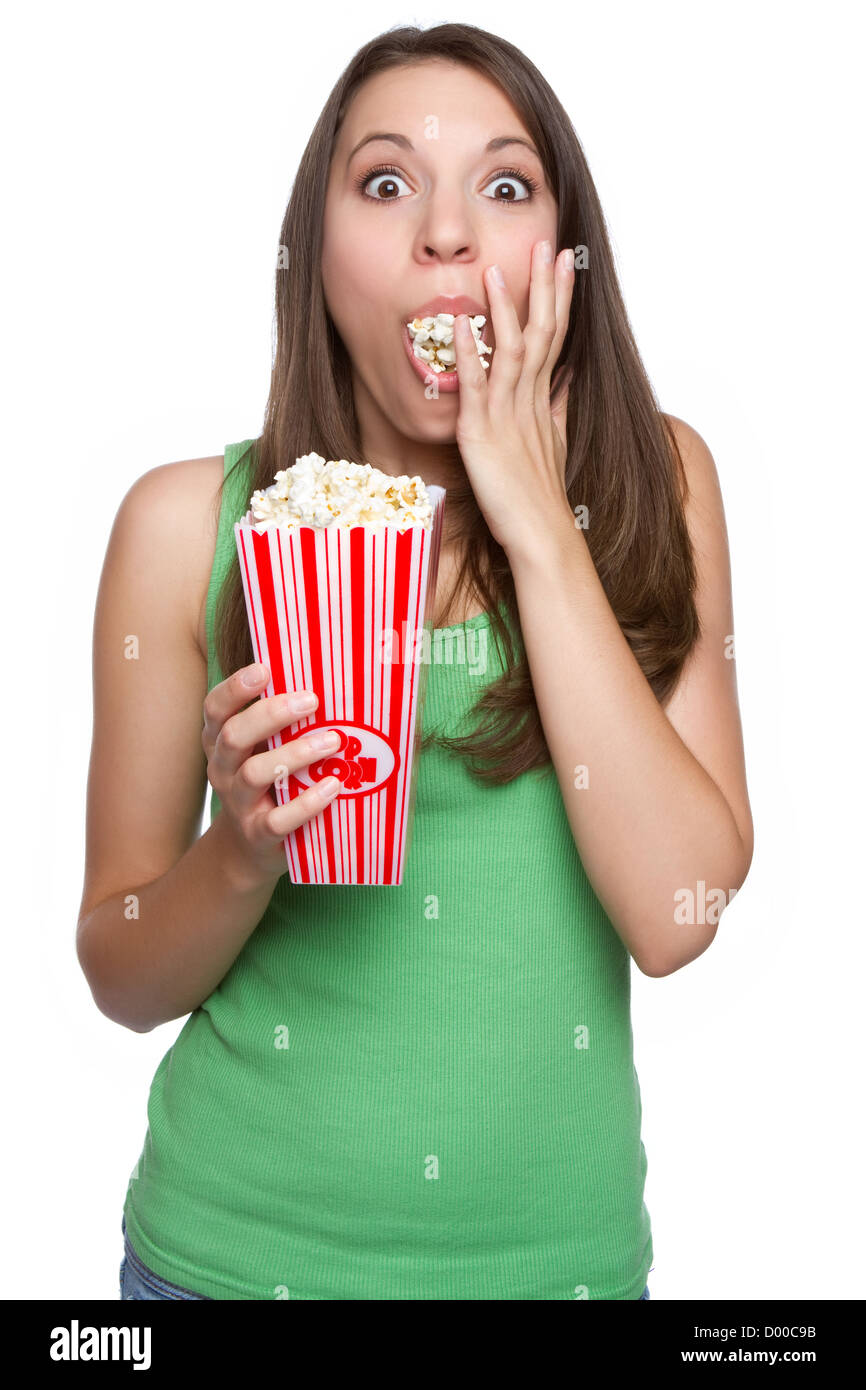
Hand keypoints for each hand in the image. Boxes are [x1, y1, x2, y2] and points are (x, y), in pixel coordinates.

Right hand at [202, 664, 342, 890]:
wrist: (251, 847)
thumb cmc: (269, 782)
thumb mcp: (264, 749)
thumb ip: (282, 722)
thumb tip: (328, 679)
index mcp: (221, 741)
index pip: (215, 708)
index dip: (235, 687)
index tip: (264, 669)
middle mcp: (223, 769)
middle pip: (234, 736)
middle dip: (271, 715)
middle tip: (312, 700)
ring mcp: (238, 803)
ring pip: (255, 774)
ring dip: (295, 754)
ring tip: (333, 742)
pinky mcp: (258, 834)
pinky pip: (277, 820)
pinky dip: (306, 803)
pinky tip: (333, 786)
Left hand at [451, 239, 574, 554]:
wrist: (542, 536)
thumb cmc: (542, 498)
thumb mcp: (552, 445)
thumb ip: (555, 411)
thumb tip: (563, 387)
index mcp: (542, 401)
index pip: (555, 337)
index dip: (560, 298)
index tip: (565, 261)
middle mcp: (528, 401)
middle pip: (540, 333)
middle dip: (544, 288)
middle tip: (546, 245)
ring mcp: (506, 416)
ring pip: (509, 352)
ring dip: (503, 310)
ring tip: (497, 270)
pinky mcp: (482, 435)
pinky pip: (474, 388)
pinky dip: (468, 355)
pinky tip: (459, 326)